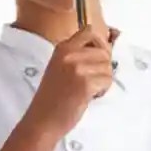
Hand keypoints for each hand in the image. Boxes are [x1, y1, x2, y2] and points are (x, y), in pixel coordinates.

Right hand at [22, 24, 113, 138]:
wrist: (43, 119)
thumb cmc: (53, 97)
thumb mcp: (60, 67)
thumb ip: (78, 55)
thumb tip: (106, 50)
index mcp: (63, 48)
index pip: (90, 31)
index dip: (100, 43)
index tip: (98, 58)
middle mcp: (70, 54)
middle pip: (104, 51)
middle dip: (104, 67)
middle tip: (93, 80)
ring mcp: (77, 68)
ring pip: (108, 67)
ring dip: (104, 80)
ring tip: (89, 89)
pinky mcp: (85, 83)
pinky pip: (107, 80)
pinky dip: (103, 90)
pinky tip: (90, 96)